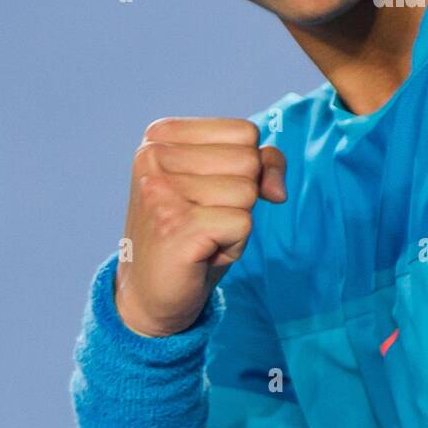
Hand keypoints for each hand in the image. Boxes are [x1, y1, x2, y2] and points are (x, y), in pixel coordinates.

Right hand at [113, 117, 286, 336]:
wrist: (150, 295)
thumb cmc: (193, 234)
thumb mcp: (227, 185)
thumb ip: (262, 165)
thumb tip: (277, 191)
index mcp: (161, 136)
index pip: (245, 132)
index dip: (244, 170)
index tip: (207, 195)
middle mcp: (153, 156)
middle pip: (248, 160)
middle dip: (241, 198)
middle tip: (205, 220)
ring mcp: (160, 190)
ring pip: (248, 191)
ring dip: (237, 222)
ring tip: (203, 236)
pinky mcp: (175, 225)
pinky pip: (244, 223)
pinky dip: (234, 245)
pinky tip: (203, 253)